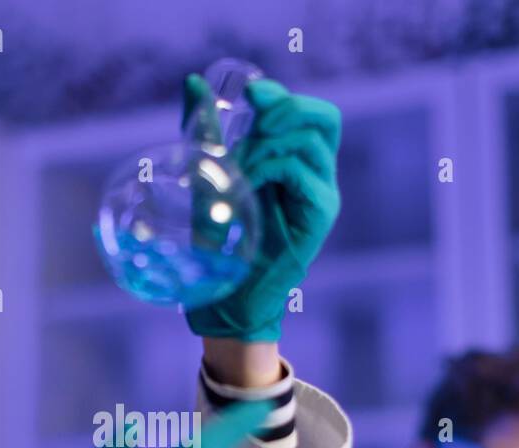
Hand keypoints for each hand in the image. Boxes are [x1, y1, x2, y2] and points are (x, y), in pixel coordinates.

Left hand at [181, 74, 341, 342]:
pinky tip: (249, 180)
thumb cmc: (220, 240)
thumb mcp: (208, 175)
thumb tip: (192, 83)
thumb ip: (206, 131)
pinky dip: (272, 166)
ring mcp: (322, 194)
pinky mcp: (321, 214)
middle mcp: (315, 174)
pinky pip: (303, 171)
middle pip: (325, 118)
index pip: (305, 113)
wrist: (228, 294)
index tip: (250, 95)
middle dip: (289, 107)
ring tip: (242, 163)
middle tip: (256, 118)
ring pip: (312, 140)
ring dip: (270, 142)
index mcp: (294, 162)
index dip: (282, 96)